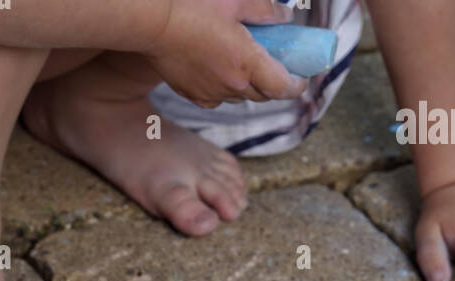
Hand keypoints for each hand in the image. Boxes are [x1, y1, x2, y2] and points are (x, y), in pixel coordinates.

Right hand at [145, 0, 307, 107]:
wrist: (153, 22)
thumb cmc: (194, 6)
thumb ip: (265, 10)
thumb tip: (284, 17)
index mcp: (247, 64)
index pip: (282, 87)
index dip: (297, 85)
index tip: (302, 78)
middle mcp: (232, 86)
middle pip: (263, 95)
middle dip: (275, 84)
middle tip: (277, 68)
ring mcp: (211, 93)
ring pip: (240, 97)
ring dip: (249, 85)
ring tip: (246, 65)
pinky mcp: (192, 94)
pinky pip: (217, 98)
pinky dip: (225, 88)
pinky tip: (220, 71)